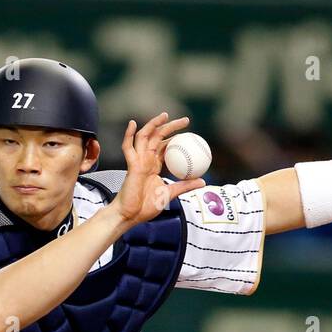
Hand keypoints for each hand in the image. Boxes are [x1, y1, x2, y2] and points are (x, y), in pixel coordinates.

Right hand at [111, 112, 204, 227]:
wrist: (130, 215)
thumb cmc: (146, 207)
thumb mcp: (170, 194)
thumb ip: (185, 186)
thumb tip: (203, 181)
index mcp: (154, 165)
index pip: (166, 146)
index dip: (176, 138)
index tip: (189, 133)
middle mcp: (146, 160)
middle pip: (158, 137)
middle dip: (170, 126)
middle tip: (186, 120)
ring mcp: (138, 161)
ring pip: (144, 137)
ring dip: (153, 124)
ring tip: (165, 115)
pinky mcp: (131, 165)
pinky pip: (128, 147)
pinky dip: (129, 134)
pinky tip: (132, 123)